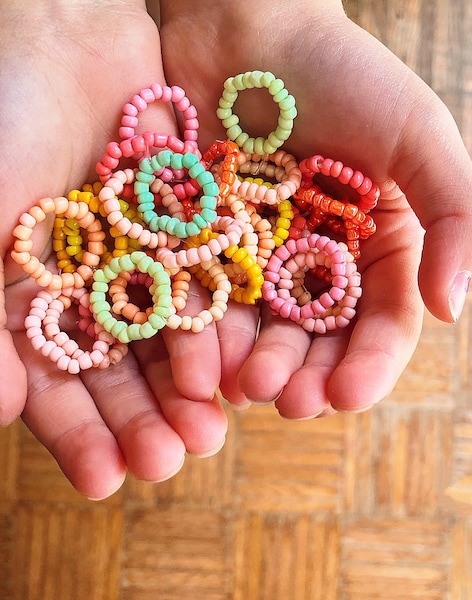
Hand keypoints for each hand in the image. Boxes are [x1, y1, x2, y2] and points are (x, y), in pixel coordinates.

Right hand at [0, 0, 227, 499]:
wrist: (56, 30)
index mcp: (24, 293)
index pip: (51, 384)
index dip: (76, 434)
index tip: (104, 482)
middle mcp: (87, 284)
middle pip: (118, 370)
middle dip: (143, 419)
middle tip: (177, 462)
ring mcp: (139, 256)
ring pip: (167, 336)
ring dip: (188, 384)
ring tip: (214, 429)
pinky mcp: (184, 225)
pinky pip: (205, 284)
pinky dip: (218, 324)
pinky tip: (237, 365)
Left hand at [159, 0, 471, 417]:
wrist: (251, 26)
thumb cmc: (344, 75)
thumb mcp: (420, 135)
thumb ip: (455, 216)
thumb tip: (452, 309)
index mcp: (377, 247)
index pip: (383, 321)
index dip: (370, 364)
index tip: (348, 393)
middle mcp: (319, 263)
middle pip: (317, 338)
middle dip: (305, 375)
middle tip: (288, 399)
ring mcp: (259, 259)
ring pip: (258, 331)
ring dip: (251, 365)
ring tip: (244, 386)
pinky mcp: (204, 246)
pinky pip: (203, 299)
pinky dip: (201, 332)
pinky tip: (199, 361)